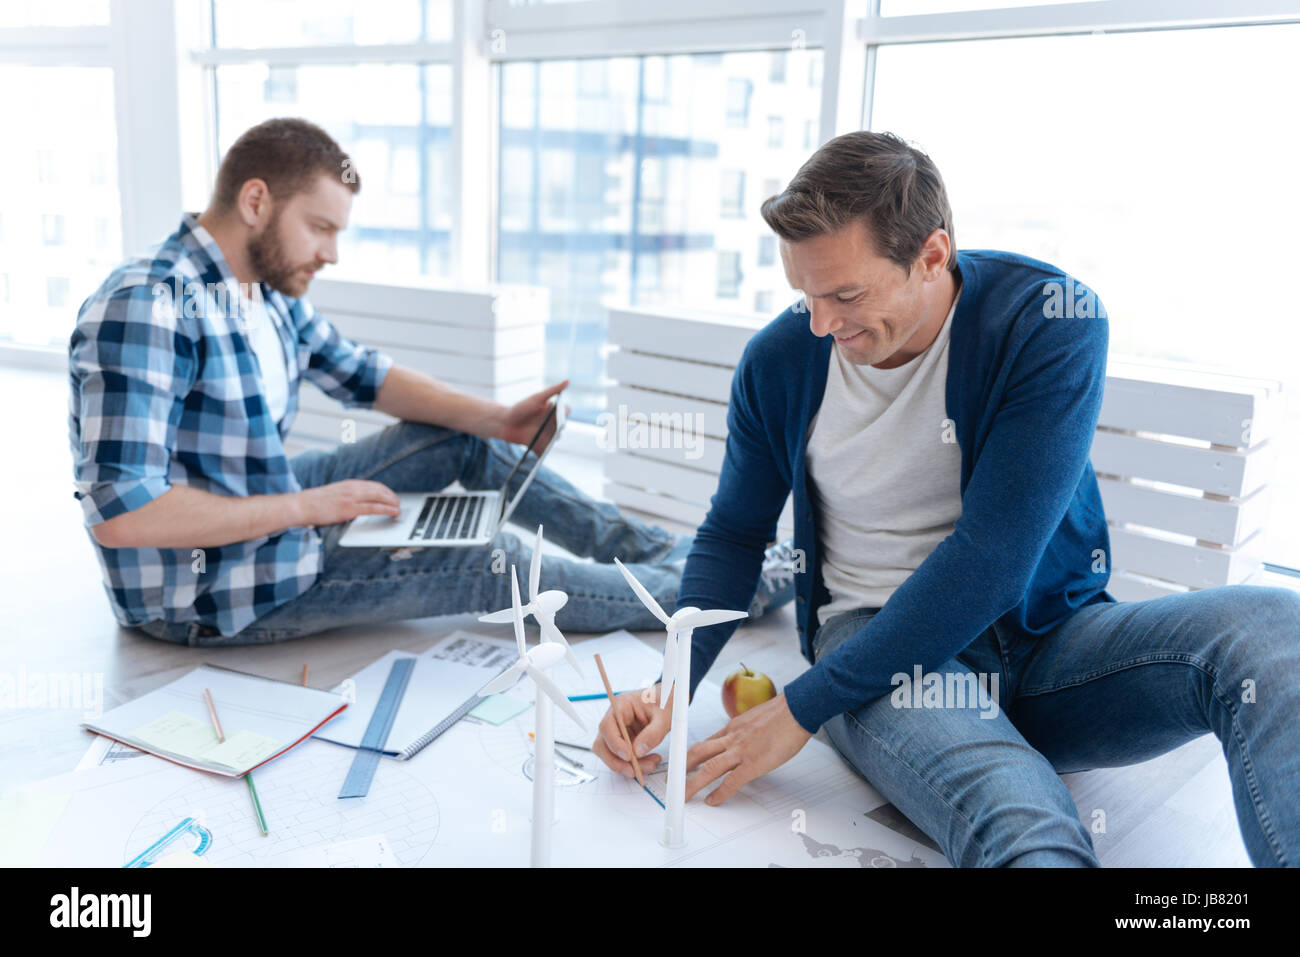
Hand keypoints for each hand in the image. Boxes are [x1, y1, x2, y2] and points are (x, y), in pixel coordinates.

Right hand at [295, 479, 399, 526]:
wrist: (301, 505)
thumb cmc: (314, 503)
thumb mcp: (334, 494)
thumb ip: (347, 496)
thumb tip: (357, 503)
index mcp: (349, 484)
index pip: (373, 485)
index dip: (386, 491)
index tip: (392, 496)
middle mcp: (352, 488)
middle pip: (379, 489)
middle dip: (391, 496)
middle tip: (398, 503)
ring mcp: (352, 498)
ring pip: (380, 497)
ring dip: (392, 503)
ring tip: (399, 508)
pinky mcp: (350, 508)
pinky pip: (374, 508)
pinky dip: (387, 509)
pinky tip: (393, 512)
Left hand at [498, 379, 569, 453]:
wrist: (505, 423)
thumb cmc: (521, 408)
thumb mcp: (537, 398)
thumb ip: (553, 390)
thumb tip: (568, 381)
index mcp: (553, 411)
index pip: (565, 411)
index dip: (564, 411)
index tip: (559, 410)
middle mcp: (552, 424)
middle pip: (562, 426)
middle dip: (559, 425)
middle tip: (556, 424)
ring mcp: (547, 435)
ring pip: (555, 438)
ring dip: (553, 438)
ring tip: (550, 437)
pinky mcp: (540, 446)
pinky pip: (545, 451)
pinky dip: (545, 452)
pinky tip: (543, 451)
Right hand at [592, 683, 670, 778]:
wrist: (669, 702)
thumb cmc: (664, 702)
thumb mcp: (664, 716)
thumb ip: (653, 733)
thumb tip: (639, 751)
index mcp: (621, 705)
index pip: (607, 726)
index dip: (614, 743)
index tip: (628, 756)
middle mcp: (614, 719)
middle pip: (602, 744)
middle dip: (616, 761)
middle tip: (634, 771)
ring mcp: (617, 732)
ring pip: (610, 754)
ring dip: (626, 765)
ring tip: (650, 765)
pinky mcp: (624, 743)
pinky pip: (622, 758)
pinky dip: (634, 765)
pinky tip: (649, 762)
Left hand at [683, 693, 811, 805]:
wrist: (796, 710)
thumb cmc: (781, 714)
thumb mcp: (753, 719)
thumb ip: (742, 731)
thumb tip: (739, 741)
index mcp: (732, 728)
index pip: (705, 743)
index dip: (690, 755)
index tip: (682, 764)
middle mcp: (731, 738)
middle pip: (698, 753)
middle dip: (682, 768)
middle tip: (672, 780)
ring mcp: (740, 750)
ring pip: (709, 768)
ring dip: (692, 783)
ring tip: (683, 795)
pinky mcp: (753, 763)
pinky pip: (732, 781)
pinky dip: (720, 793)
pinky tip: (712, 800)